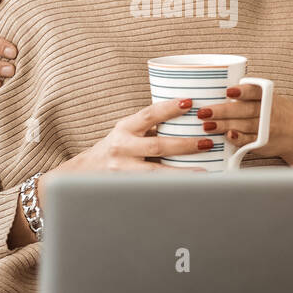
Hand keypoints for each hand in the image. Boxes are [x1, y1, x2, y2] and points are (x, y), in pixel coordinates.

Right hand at [29, 99, 211, 228]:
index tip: (190, 102)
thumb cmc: (116, 149)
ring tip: (204, 173)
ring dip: (182, 173)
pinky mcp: (127, 188)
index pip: (148, 114)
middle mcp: (122, 148)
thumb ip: (151, 127)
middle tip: (208, 142)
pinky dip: (171, 188)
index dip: (169, 107)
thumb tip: (190, 118)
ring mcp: (123, 171)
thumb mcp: (128, 132)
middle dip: (185, 144)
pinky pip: (152, 188)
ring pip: (156, 173)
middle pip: (157, 145)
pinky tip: (189, 190)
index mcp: (124, 129)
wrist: (85, 173)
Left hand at [196, 83, 292, 163]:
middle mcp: (269, 112)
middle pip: (245, 110)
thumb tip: (215, 87)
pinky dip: (238, 139)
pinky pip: (249, 141)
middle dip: (223, 111)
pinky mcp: (263, 143)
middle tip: (204, 111)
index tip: (228, 91)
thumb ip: (249, 93)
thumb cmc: (277, 112)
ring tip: (206, 125)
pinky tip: (227, 136)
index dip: (242, 91)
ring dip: (224, 125)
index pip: (255, 92)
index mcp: (268, 97)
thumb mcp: (269, 98)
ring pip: (244, 125)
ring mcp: (266, 128)